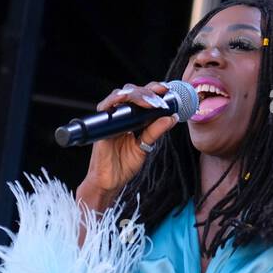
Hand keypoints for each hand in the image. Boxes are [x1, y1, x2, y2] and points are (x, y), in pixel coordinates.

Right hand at [81, 80, 180, 198]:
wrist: (110, 182)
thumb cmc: (123, 165)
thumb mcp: (144, 146)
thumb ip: (155, 131)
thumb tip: (172, 117)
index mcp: (131, 119)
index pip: (142, 97)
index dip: (154, 90)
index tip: (167, 90)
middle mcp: (120, 115)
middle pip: (132, 91)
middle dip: (148, 90)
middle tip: (161, 95)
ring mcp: (110, 118)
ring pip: (121, 95)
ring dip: (136, 94)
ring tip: (150, 101)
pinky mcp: (101, 125)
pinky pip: (106, 107)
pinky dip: (115, 100)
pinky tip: (125, 98)